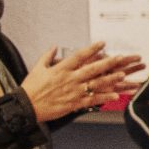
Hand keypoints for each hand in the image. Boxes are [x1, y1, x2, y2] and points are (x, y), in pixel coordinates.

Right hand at [21, 42, 143, 121]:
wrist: (26, 106)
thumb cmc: (31, 88)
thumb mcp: (37, 68)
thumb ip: (47, 56)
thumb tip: (54, 47)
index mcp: (61, 69)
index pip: (80, 56)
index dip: (92, 49)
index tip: (103, 43)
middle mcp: (70, 79)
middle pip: (92, 69)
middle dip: (108, 62)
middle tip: (120, 57)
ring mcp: (73, 91)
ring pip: (95, 84)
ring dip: (110, 79)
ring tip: (123, 74)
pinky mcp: (74, 103)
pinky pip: (92, 100)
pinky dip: (104, 97)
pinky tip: (115, 95)